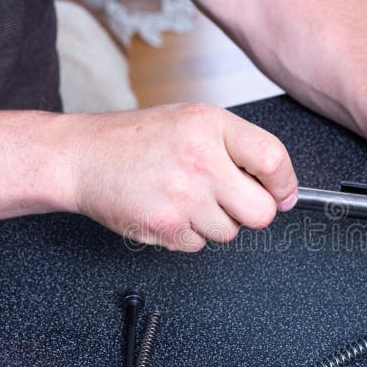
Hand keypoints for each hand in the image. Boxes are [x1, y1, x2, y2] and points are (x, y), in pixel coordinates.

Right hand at [68, 102, 297, 250]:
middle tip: (231, 200)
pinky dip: (188, 234)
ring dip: (214, 222)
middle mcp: (200, 159)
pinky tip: (168, 209)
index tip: (283, 193)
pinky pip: (199, 244)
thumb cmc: (137, 140)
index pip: (273, 159)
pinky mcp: (165, 225)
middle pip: (261, 211)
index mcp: (211, 125)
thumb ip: (237, 146)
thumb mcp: (192, 122)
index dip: (284, 183)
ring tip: (185, 197)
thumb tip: (279, 186)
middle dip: (252, 212)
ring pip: (229, 232)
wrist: (82, 157)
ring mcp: (183, 195)